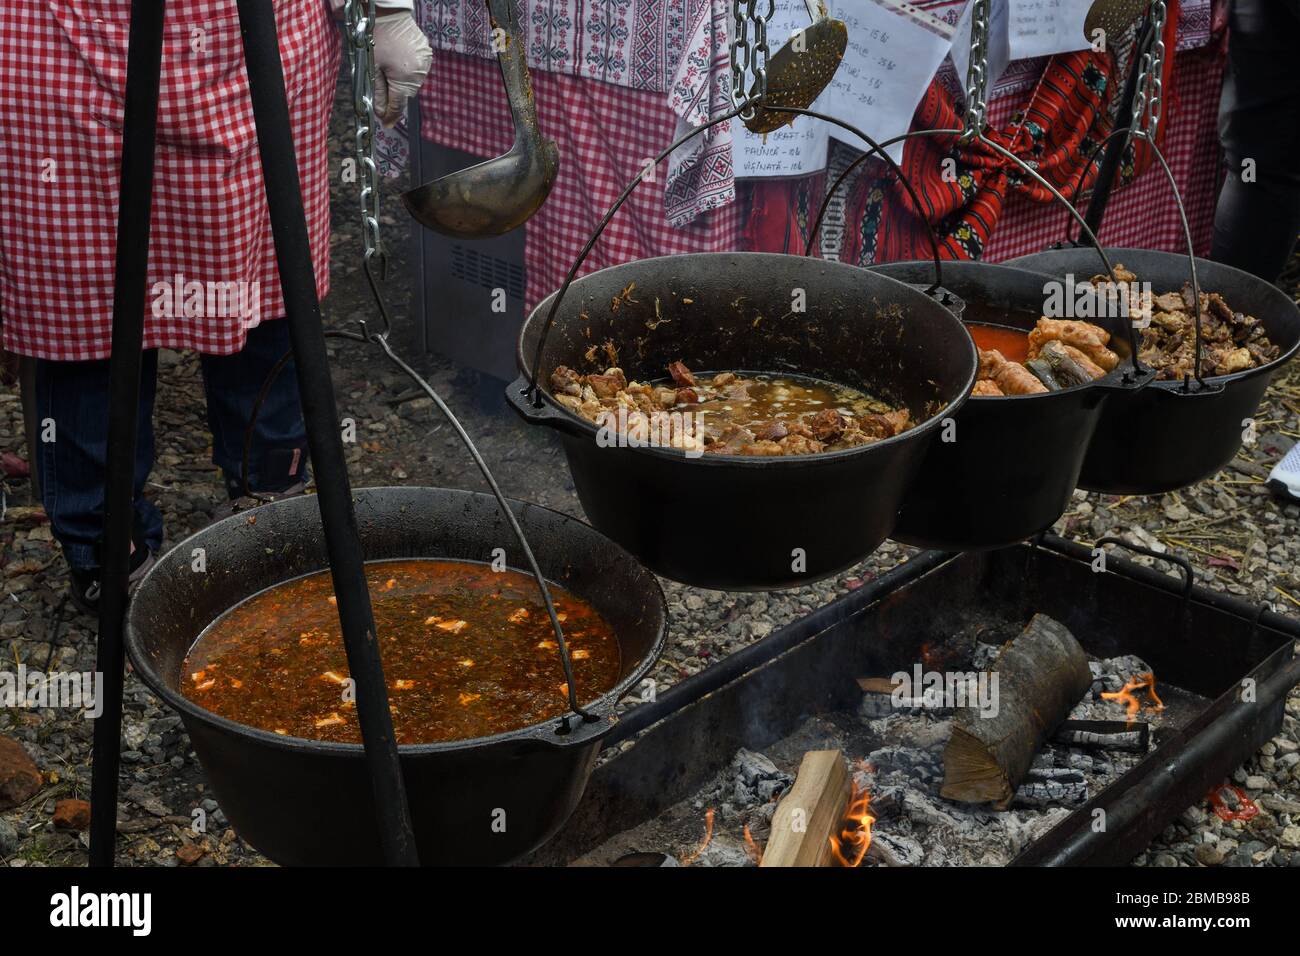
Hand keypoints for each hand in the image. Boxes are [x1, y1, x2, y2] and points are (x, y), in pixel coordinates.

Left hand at [373, 11, 432, 127]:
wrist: (389, 12)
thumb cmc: (377, 38)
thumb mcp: (372, 67)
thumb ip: (378, 93)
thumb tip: (382, 113)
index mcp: (405, 79)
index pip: (398, 104)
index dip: (391, 115)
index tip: (386, 125)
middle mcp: (419, 74)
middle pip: (405, 93)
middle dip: (395, 95)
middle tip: (383, 96)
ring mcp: (425, 64)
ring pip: (412, 82)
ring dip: (402, 82)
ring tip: (390, 70)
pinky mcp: (426, 54)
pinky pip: (417, 69)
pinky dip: (408, 70)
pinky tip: (399, 61)